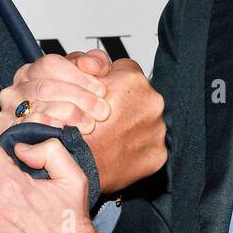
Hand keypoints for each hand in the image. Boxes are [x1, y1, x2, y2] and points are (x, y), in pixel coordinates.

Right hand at [0, 50, 112, 133]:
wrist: (77, 150)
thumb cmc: (79, 111)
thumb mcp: (90, 81)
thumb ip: (96, 63)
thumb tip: (90, 64)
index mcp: (32, 72)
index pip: (51, 65)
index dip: (78, 76)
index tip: (101, 89)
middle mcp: (17, 90)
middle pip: (45, 87)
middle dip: (78, 97)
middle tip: (101, 109)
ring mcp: (9, 112)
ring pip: (37, 107)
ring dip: (68, 114)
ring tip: (89, 124)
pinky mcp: (8, 135)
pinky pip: (27, 128)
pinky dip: (48, 127)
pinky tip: (64, 130)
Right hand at [81, 58, 166, 193]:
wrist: (75, 166)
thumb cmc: (73, 128)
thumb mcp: (76, 84)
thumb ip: (94, 70)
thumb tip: (100, 66)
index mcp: (132, 79)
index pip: (127, 70)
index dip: (113, 82)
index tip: (105, 95)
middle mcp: (151, 101)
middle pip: (140, 96)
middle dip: (126, 105)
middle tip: (107, 119)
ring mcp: (158, 129)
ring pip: (146, 120)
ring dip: (133, 126)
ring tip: (112, 136)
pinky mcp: (159, 153)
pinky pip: (150, 146)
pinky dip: (138, 148)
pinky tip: (120, 151)